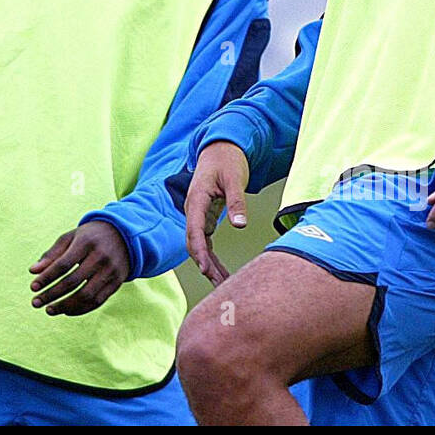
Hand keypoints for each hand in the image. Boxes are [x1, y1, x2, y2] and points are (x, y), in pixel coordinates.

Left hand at [29, 221, 130, 316]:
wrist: (124, 236)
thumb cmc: (89, 237)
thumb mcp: (71, 238)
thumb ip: (52, 254)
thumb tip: (32, 271)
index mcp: (86, 242)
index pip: (63, 264)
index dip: (47, 277)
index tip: (32, 287)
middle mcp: (100, 257)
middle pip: (73, 282)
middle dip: (52, 294)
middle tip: (35, 303)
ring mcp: (110, 271)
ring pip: (86, 296)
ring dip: (65, 306)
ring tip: (49, 310)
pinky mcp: (117, 283)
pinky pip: (97, 301)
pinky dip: (80, 309)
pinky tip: (66, 311)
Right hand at [184, 141, 249, 287]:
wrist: (220, 149)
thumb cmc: (227, 160)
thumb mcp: (234, 178)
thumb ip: (236, 201)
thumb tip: (240, 225)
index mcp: (197, 199)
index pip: (194, 229)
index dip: (198, 250)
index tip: (205, 268)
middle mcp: (194, 210)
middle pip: (194, 242)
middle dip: (204, 264)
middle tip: (219, 285)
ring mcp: (198, 215)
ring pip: (199, 245)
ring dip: (209, 265)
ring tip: (222, 285)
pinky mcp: (205, 218)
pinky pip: (206, 242)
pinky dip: (212, 258)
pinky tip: (221, 272)